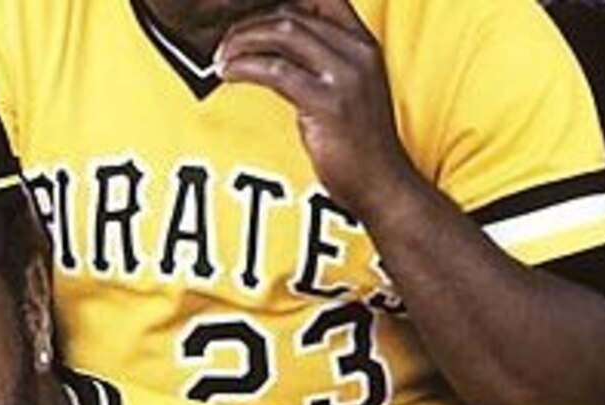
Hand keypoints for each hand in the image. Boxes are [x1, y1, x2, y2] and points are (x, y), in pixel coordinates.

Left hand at [216, 0, 422, 218]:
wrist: (382, 186)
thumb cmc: (360, 145)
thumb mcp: (349, 90)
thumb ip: (322, 62)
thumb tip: (275, 45)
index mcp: (364, 44)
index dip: (278, 1)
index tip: (246, 14)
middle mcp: (358, 53)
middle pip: (293, 14)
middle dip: (250, 23)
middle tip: (224, 42)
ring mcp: (345, 77)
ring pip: (283, 34)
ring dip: (243, 41)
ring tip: (222, 57)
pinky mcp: (328, 104)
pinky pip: (275, 71)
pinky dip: (244, 67)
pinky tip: (229, 73)